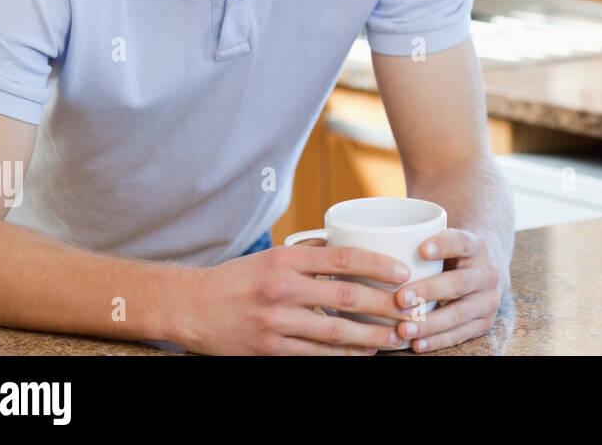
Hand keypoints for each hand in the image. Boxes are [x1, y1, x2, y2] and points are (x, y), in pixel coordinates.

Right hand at [173, 242, 418, 354]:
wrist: (190, 307)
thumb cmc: (238, 279)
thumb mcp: (272, 256)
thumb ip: (309, 253)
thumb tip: (350, 245)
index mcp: (286, 259)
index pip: (342, 258)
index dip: (378, 266)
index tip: (403, 274)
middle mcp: (282, 289)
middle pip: (346, 298)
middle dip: (385, 306)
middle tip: (411, 310)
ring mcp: (275, 322)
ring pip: (335, 332)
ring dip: (371, 337)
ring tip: (395, 337)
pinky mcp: (269, 349)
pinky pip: (315, 355)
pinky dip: (342, 356)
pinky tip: (363, 353)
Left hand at [390, 228, 504, 352]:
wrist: (481, 277)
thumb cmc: (450, 258)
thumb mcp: (445, 244)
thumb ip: (420, 242)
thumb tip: (372, 240)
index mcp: (476, 246)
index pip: (461, 242)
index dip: (443, 245)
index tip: (421, 250)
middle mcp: (487, 273)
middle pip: (458, 283)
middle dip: (428, 291)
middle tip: (400, 298)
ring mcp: (488, 300)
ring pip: (459, 313)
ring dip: (429, 323)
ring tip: (403, 329)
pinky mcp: (485, 323)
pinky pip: (460, 334)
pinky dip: (437, 340)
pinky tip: (416, 343)